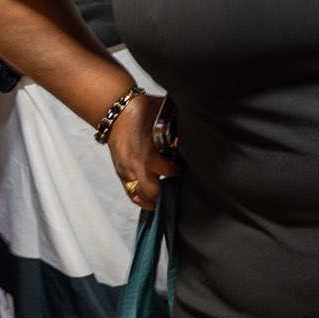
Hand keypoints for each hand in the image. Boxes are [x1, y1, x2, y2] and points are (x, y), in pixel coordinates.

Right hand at [108, 93, 180, 208]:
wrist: (118, 114)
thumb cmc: (144, 113)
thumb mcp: (164, 116)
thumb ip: (179, 126)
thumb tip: (200, 128)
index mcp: (149, 150)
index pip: (168, 170)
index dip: (180, 173)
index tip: (190, 171)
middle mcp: (137, 163)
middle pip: (153, 190)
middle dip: (168, 193)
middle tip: (181, 190)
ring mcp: (128, 170)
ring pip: (141, 195)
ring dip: (155, 200)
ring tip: (169, 200)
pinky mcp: (121, 174)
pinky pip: (131, 194)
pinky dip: (142, 201)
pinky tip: (154, 204)